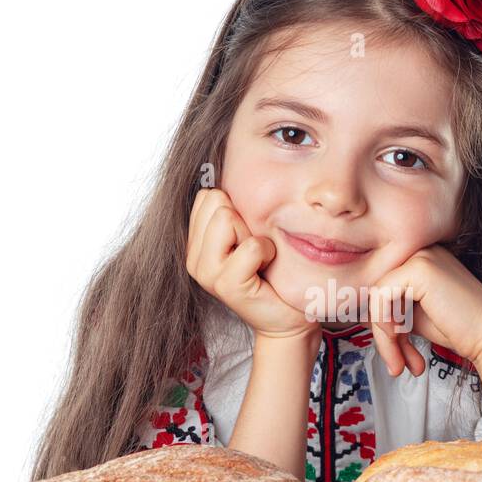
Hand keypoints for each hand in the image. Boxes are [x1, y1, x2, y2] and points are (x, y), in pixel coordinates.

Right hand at [186, 188, 316, 340]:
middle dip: (244, 221)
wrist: (288, 315)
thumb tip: (227, 166)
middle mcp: (194, 258)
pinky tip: (266, 270)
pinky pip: (251, 246)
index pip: (207, 195)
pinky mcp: (226, 285)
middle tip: (255, 252)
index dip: (235, 210)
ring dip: (254, 237)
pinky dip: (267, 253)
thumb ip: (232, 210)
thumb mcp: (249, 234)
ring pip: (227, 218)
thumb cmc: (273, 272)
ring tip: (259, 260)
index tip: (246, 237)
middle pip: (216, 202)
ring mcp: (206, 273)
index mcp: (196, 243)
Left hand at [364, 245, 481, 377]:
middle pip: (377, 291)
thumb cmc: (460, 331)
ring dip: (383, 336)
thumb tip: (358, 314)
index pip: (384, 288)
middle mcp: (422, 252)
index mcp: (423, 260)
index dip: (383, 324)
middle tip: (397, 363)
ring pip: (376, 296)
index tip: (396, 352)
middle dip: (382, 333)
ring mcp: (422, 256)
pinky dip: (385, 327)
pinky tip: (403, 343)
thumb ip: (389, 311)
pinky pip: (382, 297)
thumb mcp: (415, 317)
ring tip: (400, 361)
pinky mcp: (421, 268)